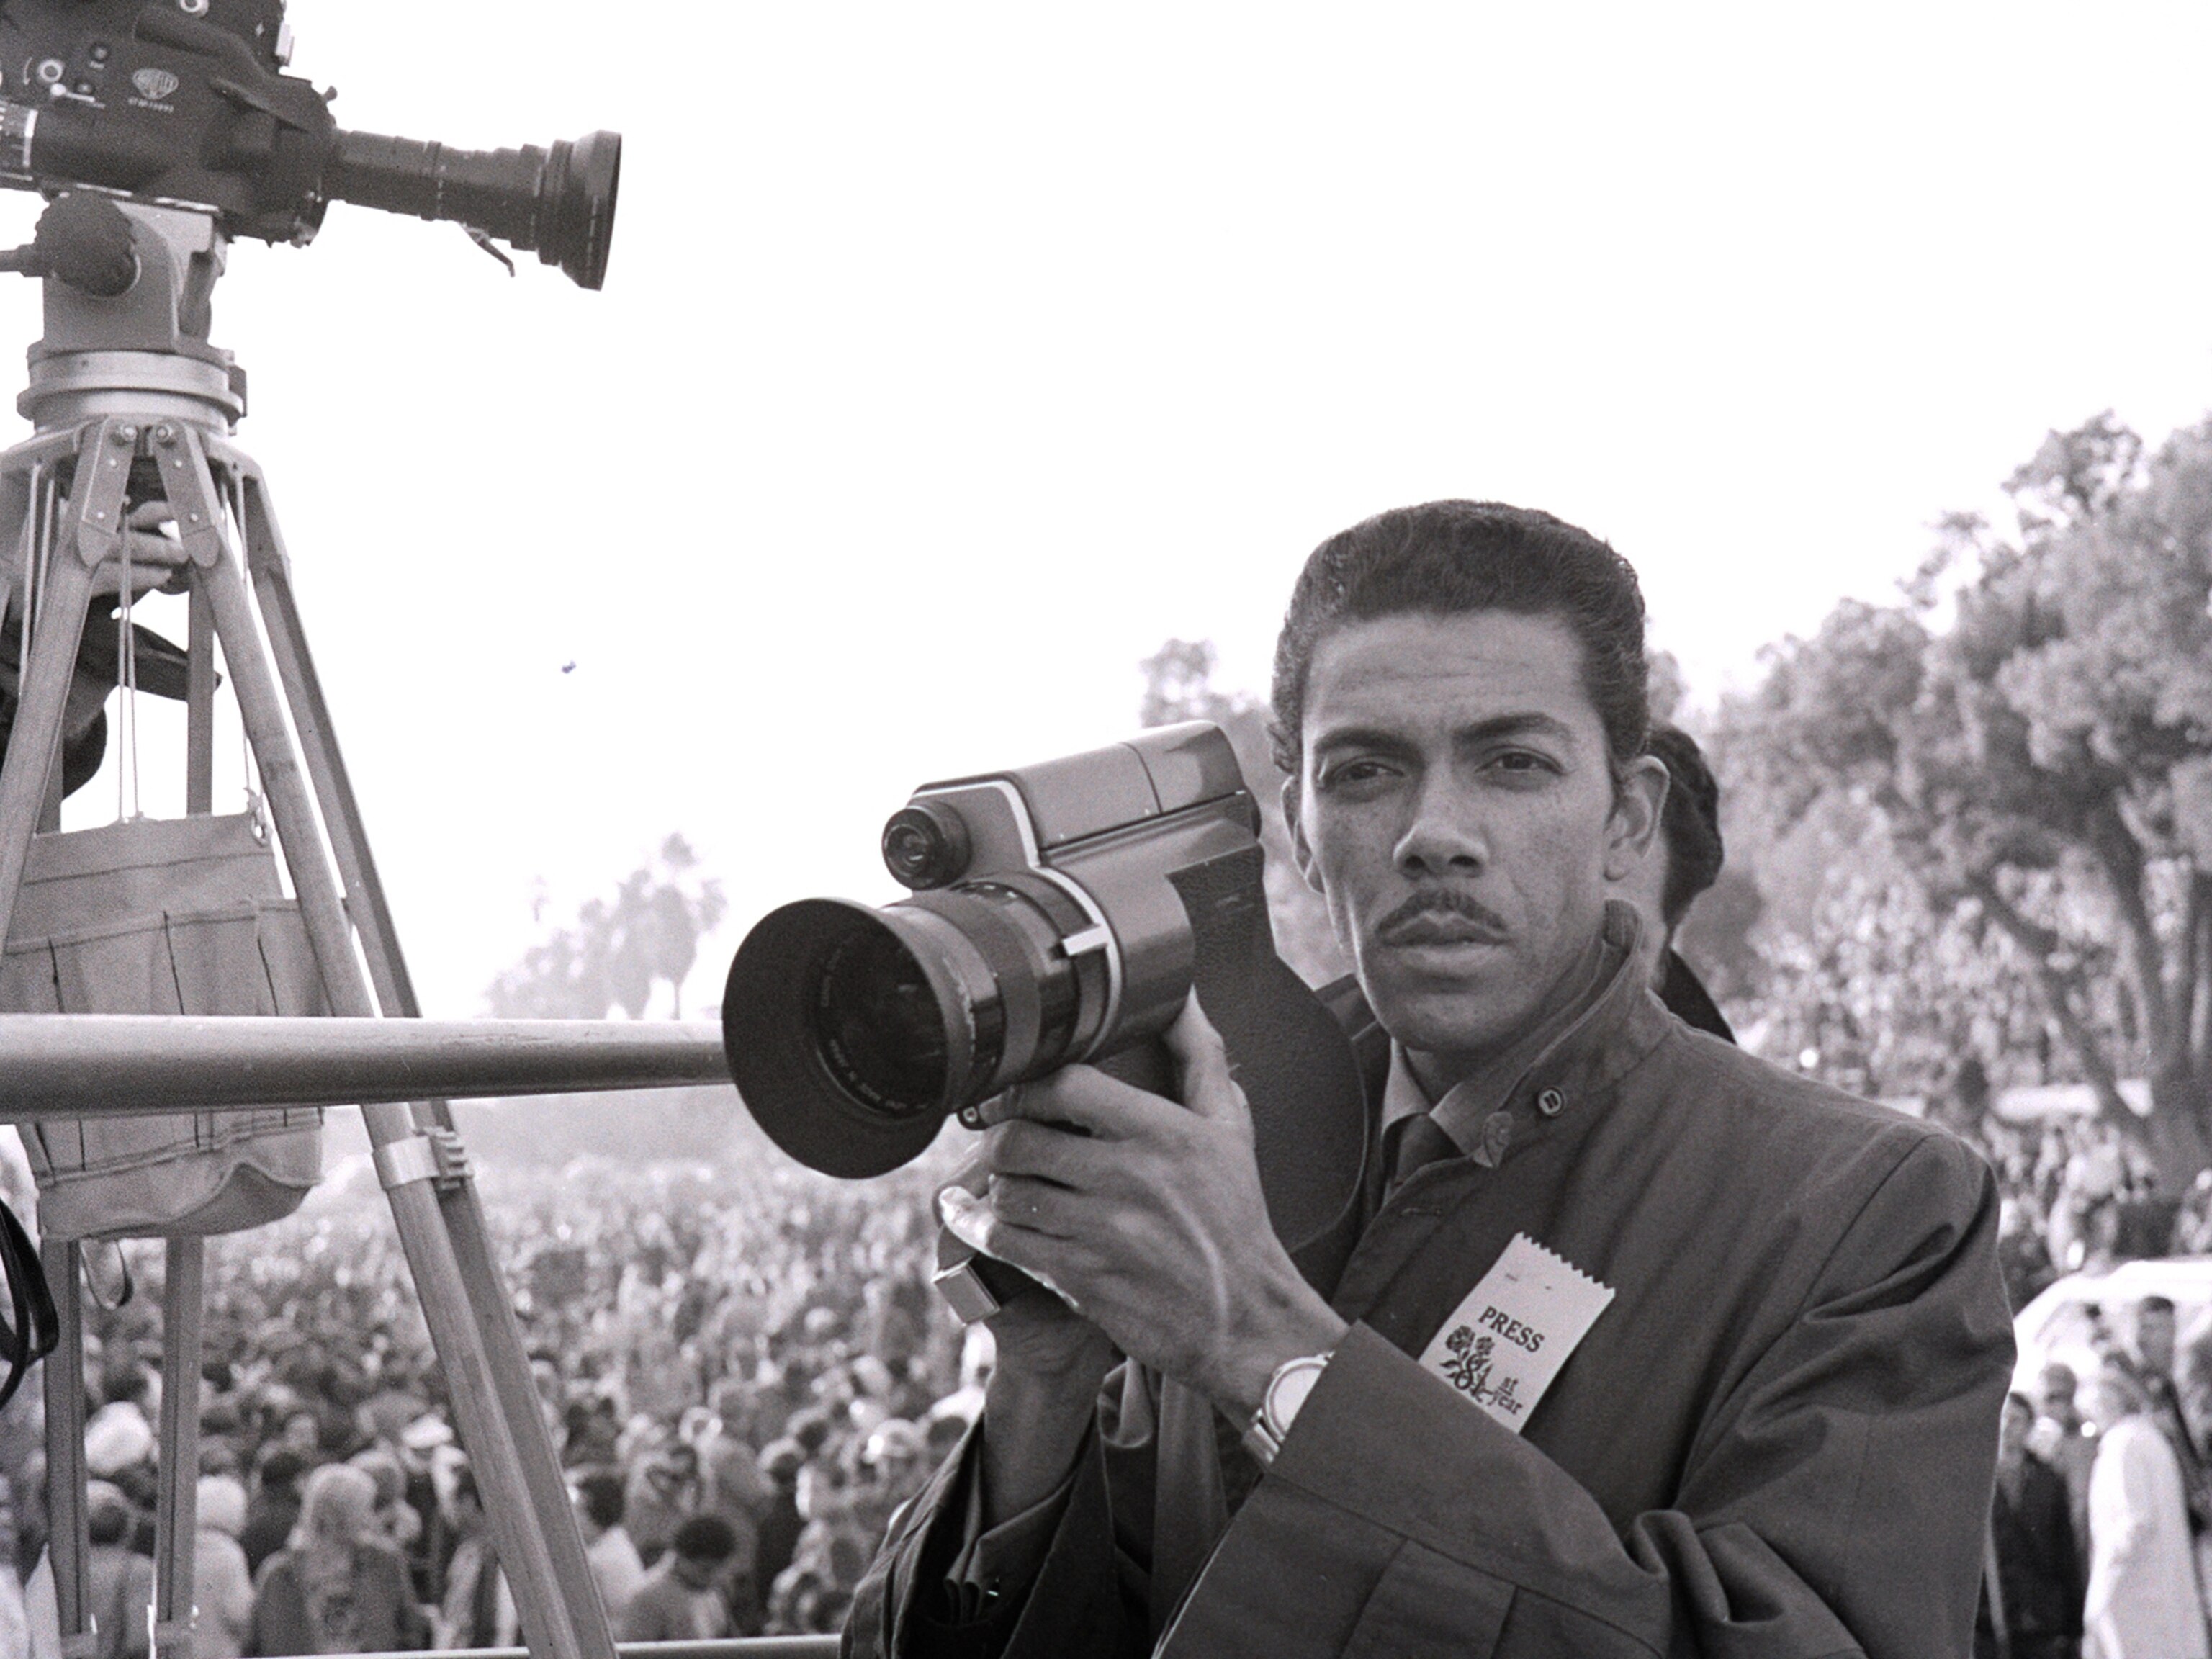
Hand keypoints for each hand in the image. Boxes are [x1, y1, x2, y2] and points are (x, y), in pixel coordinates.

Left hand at [939, 994, 1347, 1420]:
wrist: (1244, 1318)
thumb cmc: (1235, 1219)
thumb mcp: (1231, 1129)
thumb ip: (1201, 1058)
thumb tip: (1180, 997)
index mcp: (1164, 1132)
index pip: (1066, 1085)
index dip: (1030, 1084)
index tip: (1025, 1092)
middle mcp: (1129, 1178)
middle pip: (1020, 1138)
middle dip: (1002, 1135)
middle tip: (1007, 1136)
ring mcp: (1101, 1232)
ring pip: (1007, 1191)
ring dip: (996, 1183)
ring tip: (1008, 1178)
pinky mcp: (1080, 1277)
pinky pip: (1006, 1243)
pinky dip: (982, 1228)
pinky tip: (980, 1218)